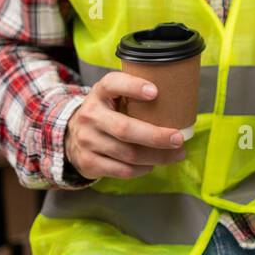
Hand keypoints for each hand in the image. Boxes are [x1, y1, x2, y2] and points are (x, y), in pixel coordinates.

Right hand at [64, 72, 187, 180]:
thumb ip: (137, 94)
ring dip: (156, 156)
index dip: (133, 86)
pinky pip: (121, 170)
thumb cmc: (108, 112)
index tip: (155, 92)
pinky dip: (142, 169)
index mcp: (100, 92)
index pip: (113, 84)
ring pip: (127, 153)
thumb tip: (181, 100)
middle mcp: (90, 115)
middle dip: (156, 136)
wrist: (73, 135)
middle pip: (125, 129)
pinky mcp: (88, 162)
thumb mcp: (115, 96)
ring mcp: (86, 140)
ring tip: (176, 154)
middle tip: (178, 138)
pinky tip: (153, 164)